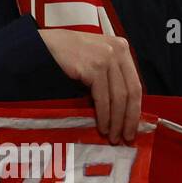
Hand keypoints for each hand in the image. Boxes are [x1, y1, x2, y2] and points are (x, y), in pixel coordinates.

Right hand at [38, 29, 141, 144]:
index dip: (135, 109)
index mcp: (122, 48)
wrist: (45, 44)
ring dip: (116, 121)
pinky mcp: (94, 67)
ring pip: (118, 97)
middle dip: (129, 119)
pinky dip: (104, 116)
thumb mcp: (96, 57)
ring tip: (113, 136)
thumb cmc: (68, 53)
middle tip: (126, 137)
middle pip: (131, 92)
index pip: (135, 84)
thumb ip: (111, 73)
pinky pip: (103, 98)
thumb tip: (123, 108)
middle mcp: (118, 51)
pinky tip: (102, 126)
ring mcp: (106, 58)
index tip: (133, 127)